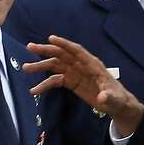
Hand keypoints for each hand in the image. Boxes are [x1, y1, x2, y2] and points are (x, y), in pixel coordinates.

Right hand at [24, 36, 143, 137]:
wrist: (117, 105)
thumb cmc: (117, 99)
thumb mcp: (114, 99)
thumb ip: (109, 97)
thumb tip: (102, 98)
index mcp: (93, 65)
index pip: (77, 51)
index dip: (64, 44)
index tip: (51, 38)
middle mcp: (82, 66)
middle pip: (62, 55)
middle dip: (46, 51)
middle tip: (30, 47)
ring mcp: (76, 73)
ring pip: (56, 66)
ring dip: (41, 66)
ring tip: (26, 68)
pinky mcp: (72, 82)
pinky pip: (56, 80)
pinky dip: (45, 85)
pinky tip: (34, 90)